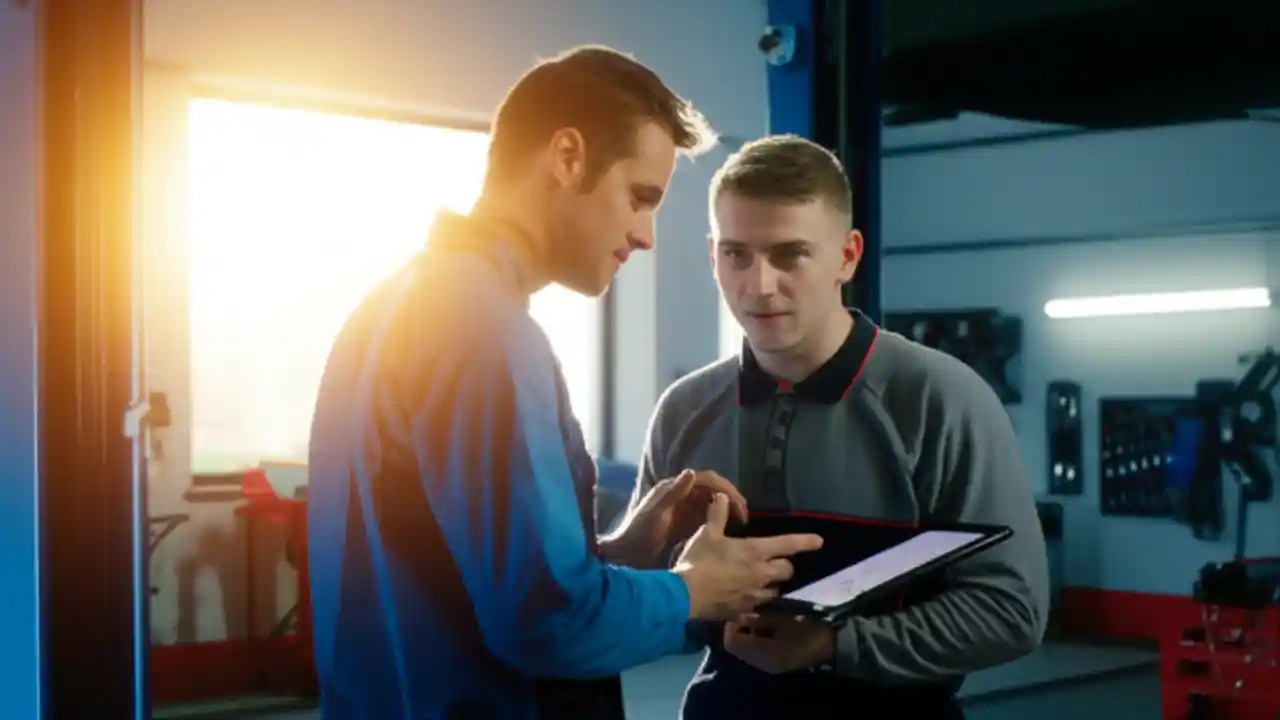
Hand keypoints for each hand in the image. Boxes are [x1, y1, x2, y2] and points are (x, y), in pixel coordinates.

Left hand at [608, 469, 747, 567]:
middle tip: (745, 514)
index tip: (738, 502)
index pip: (705, 479)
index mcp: (673, 488)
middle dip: (730, 498)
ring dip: (727, 508)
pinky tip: (728, 530)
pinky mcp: (683, 523)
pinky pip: (706, 516)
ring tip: (742, 521)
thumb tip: (692, 472)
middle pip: (712, 489)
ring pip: (712, 502)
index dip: (724, 487)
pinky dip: (720, 520)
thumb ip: (672, 494)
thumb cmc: (637, 534)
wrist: (625, 555)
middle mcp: (680, 494)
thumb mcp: (655, 514)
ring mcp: (682, 509)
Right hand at [674, 493, 822, 621]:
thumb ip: (717, 515)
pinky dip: (755, 603)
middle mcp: (761, 574)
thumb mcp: (707, 534)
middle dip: (784, 566)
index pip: (788, 545)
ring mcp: (754, 596)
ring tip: (760, 581)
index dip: (805, 541)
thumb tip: (722, 496)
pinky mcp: (744, 611)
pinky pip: (758, 608)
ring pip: (775, 591)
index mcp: (755, 552)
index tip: (819, 541)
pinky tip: (746, 601)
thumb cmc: (699, 561)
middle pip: (787, 570)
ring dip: (771, 585)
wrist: (685, 596)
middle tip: (774, 562)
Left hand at [723, 615, 836, 674]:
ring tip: (757, 617)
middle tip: (747, 611)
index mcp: (763, 654)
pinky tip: (766, 626)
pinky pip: (756, 651)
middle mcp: (762, 663)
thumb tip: (741, 613)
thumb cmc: (806, 627)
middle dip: (738, 629)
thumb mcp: (781, 618)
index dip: (731, 624)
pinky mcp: (776, 663)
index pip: (731, 642)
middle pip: (736, 647)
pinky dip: (755, 639)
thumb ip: (759, 617)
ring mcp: (769, 665)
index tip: (740, 609)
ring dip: (747, 634)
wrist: (831, 644)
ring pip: (745, 650)